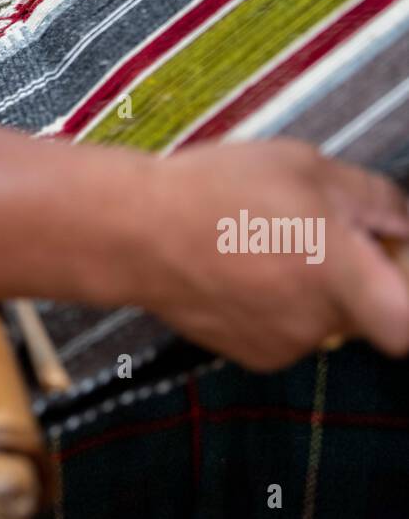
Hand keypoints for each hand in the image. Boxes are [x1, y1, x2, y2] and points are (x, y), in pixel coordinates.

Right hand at [131, 140, 408, 371]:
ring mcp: (284, 344)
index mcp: (341, 275)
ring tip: (267, 239)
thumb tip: (404, 220)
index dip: (408, 291)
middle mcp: (319, 322)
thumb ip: (372, 198)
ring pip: (325, 317)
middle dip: (357, 274)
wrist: (137, 232)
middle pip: (369, 311)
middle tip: (321, 228)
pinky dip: (277, 302)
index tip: (391, 255)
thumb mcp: (305, 165)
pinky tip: (243, 265)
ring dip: (313, 285)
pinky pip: (287, 328)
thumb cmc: (217, 191)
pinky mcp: (250, 354)